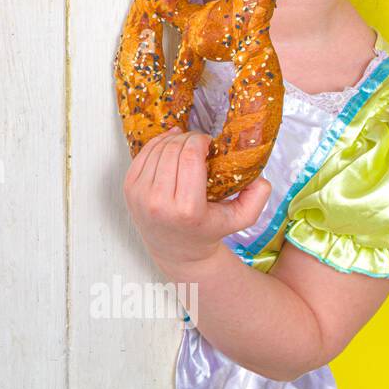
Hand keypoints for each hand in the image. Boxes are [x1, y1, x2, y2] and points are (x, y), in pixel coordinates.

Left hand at [123, 127, 271, 271]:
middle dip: (188, 138)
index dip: (200, 141)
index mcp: (187, 210)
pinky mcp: (128, 189)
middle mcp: (158, 203)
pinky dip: (156, 144)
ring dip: (172, 140)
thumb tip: (260, 177)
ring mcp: (140, 196)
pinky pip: (141, 155)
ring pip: (156, 149)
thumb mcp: (240, 219)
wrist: (176, 250)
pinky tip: (169, 145)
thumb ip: (257, 198)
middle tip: (198, 142)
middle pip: (173, 150)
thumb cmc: (208, 231)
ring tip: (185, 144)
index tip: (208, 143)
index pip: (190, 158)